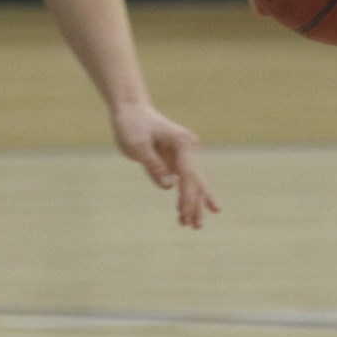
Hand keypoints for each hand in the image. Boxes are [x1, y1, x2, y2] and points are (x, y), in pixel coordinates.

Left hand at [111, 101, 219, 228]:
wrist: (131, 110)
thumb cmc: (133, 126)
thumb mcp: (137, 145)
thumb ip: (153, 165)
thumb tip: (169, 186)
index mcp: (182, 142)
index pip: (188, 174)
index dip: (186, 195)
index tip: (184, 213)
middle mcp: (189, 148)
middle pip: (195, 181)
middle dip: (195, 204)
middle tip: (195, 226)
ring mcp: (186, 154)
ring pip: (195, 183)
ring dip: (195, 204)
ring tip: (196, 226)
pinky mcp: (179, 160)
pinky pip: (188, 182)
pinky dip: (191, 197)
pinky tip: (205, 210)